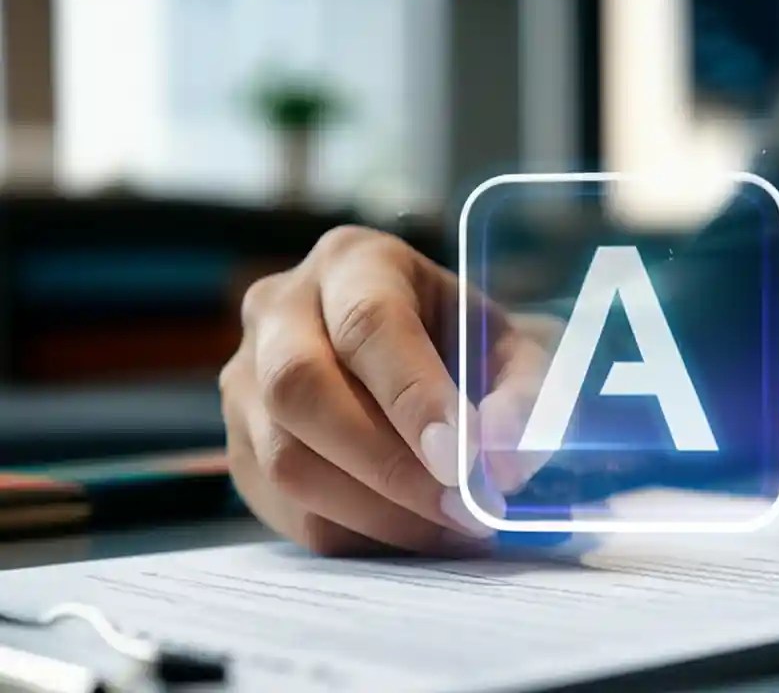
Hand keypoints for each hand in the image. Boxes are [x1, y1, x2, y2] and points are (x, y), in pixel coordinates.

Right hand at [220, 226, 558, 555]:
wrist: (424, 360)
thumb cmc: (466, 346)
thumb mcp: (512, 349)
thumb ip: (523, 396)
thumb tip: (500, 459)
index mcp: (354, 261)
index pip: (367, 323)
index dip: (413, 396)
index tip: (463, 460)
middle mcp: (280, 308)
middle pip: (301, 389)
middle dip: (388, 465)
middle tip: (463, 509)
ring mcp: (243, 378)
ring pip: (285, 459)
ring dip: (376, 511)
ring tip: (450, 528)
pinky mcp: (238, 446)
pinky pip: (283, 508)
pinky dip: (356, 534)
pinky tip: (414, 533)